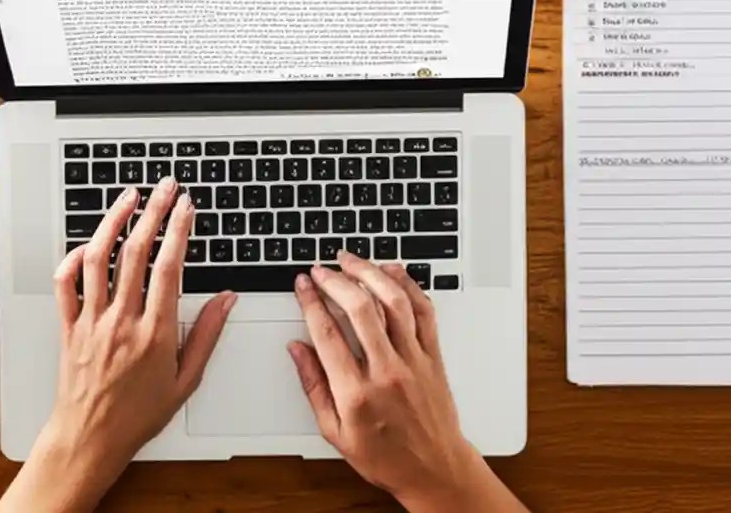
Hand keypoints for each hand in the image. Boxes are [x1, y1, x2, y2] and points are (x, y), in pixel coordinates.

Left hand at [0, 178, 236, 512]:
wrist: (89, 439)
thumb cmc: (138, 416)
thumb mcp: (186, 380)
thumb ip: (207, 335)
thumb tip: (226, 299)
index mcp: (154, 334)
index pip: (169, 268)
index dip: (179, 231)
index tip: (187, 208)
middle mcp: (121, 322)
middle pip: (135, 253)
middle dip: (153, 212)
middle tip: (165, 188)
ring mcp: (91, 322)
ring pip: (98, 259)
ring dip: (113, 222)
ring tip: (128, 197)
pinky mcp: (69, 328)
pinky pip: (65, 285)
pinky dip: (73, 258)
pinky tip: (88, 242)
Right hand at [288, 253, 526, 512]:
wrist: (434, 469)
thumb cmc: (385, 456)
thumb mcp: (334, 432)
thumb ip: (313, 386)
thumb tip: (296, 349)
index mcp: (356, 394)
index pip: (328, 334)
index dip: (311, 302)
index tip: (302, 285)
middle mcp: (387, 372)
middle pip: (359, 309)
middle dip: (336, 281)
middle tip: (321, 269)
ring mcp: (414, 361)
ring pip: (394, 303)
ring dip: (370, 273)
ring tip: (351, 260)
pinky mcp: (434, 356)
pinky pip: (424, 311)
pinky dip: (408, 286)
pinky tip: (392, 272)